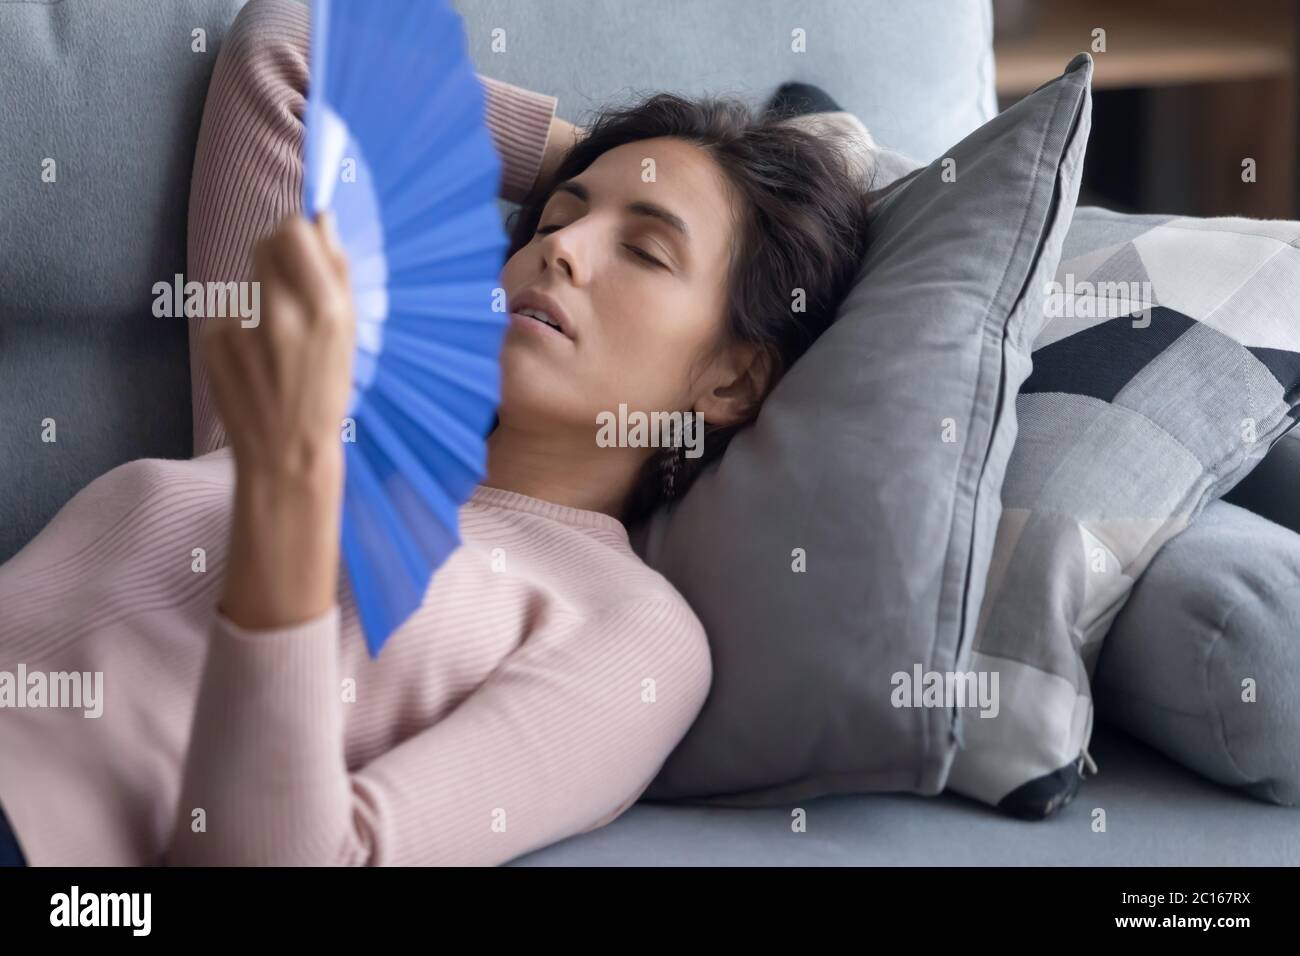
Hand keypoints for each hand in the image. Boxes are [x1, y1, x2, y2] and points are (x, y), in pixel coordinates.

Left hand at [204, 213, 354, 481]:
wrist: (285, 452)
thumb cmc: (325, 392)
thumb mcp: (350, 335)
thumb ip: (337, 272)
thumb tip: (322, 219)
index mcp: (324, 308)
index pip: (293, 230)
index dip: (298, 236)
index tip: (304, 250)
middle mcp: (280, 311)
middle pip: (265, 243)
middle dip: (278, 259)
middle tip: (291, 295)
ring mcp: (241, 325)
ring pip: (246, 278)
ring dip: (260, 294)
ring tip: (274, 340)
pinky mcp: (212, 338)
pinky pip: (228, 309)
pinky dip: (240, 324)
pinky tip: (253, 357)